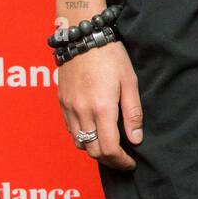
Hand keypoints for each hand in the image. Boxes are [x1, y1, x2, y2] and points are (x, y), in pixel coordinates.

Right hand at [58, 42, 142, 169]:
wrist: (82, 36)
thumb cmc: (110, 56)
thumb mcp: (129, 81)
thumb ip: (133, 112)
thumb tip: (136, 140)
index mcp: (101, 107)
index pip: (108, 149)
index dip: (121, 161)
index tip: (131, 162)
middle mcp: (81, 111)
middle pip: (92, 151)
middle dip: (109, 160)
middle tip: (122, 159)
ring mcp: (69, 108)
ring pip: (79, 143)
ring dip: (95, 150)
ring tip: (110, 146)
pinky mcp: (61, 103)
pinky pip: (70, 130)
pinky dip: (83, 137)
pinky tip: (95, 130)